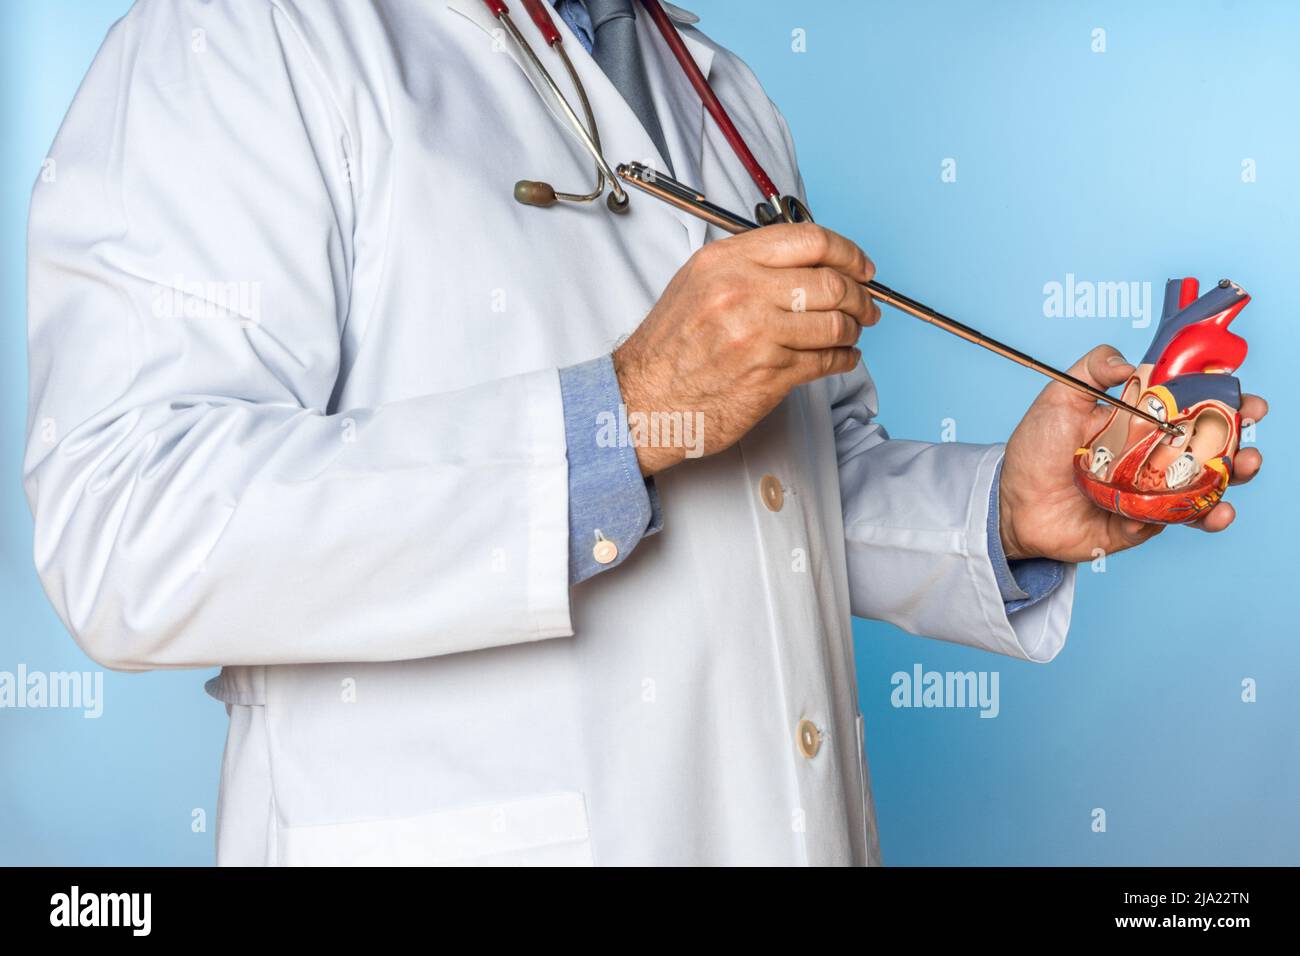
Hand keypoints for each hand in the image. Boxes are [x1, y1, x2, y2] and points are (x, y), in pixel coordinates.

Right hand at [613, 224, 879, 475]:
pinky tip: (841, 358)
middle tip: (867, 306)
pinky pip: (824, 361)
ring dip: (853, 330)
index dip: (848, 253)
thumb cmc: (668, 350)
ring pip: (834, 324)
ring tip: (852, 333)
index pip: (809, 241)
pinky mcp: (768, 375)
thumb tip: (806, 264)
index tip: (861, 267)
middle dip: (860, 296)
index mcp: (726, 262)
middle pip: (830, 283)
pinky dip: (843, 359)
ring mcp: (756, 335)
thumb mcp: (697, 284)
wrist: (643, 401)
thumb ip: (748, 266)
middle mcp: (742, 292)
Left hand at [998, 344, 1266, 562]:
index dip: (1224, 402)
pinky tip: (1194, 512)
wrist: (1011, 502)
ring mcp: (1149, 493)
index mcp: (1141, 423)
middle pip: (1209, 451)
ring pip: (1202, 490)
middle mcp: (1152, 458)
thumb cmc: (1035, 450)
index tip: (1245, 398)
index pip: (1192, 409)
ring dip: (1229, 484)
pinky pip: (1170, 522)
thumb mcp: (1059, 399)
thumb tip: (1128, 362)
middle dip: (1240, 445)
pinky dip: (1187, 517)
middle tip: (1250, 440)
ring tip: (1242, 473)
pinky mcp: (1139, 526)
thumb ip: (1091, 370)